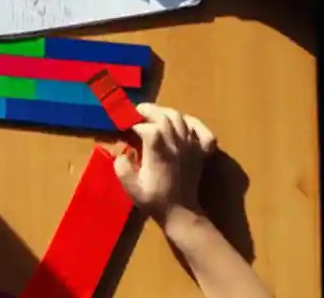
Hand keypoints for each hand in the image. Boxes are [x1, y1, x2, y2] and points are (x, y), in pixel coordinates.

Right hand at [114, 104, 216, 223]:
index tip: (126, 126)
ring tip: (156, 114)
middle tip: (137, 111)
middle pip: (165, 116)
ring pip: (181, 119)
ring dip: (167, 113)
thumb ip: (122, 168)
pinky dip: (194, 123)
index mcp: (158, 151)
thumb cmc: (154, 200)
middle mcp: (176, 144)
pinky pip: (203, 132)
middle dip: (149, 111)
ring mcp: (192, 147)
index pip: (146, 127)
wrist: (180, 213)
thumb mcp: (131, 188)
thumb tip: (121, 153)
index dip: (135, 124)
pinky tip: (185, 123)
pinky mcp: (202, 153)